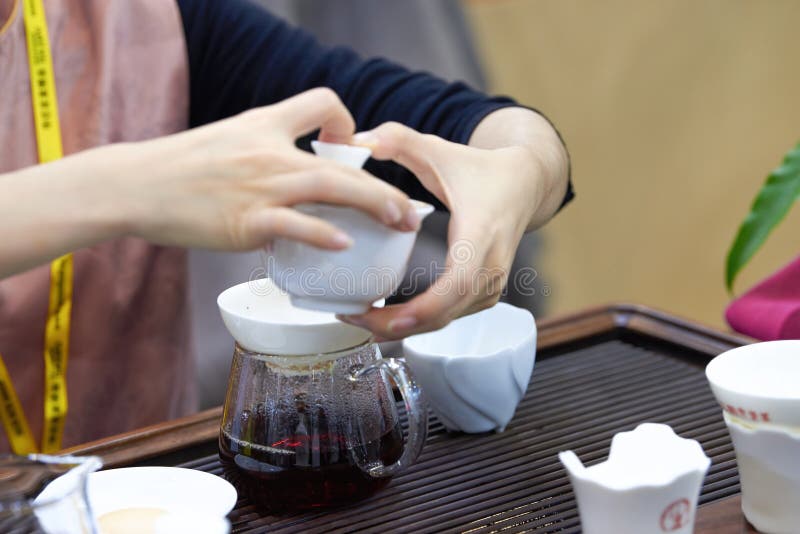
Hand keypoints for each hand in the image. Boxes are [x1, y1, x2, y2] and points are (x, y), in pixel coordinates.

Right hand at [113, 88, 419, 250]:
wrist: (135, 185)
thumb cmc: (180, 168)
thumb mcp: (228, 138)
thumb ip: (265, 148)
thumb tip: (295, 177)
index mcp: (265, 124)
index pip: (322, 101)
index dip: (347, 123)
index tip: (351, 151)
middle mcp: (268, 151)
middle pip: (342, 164)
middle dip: (381, 188)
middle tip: (405, 211)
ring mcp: (259, 186)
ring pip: (330, 190)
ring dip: (372, 207)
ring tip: (397, 224)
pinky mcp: (246, 221)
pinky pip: (294, 226)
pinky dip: (323, 235)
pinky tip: (343, 245)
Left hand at [337, 114, 566, 339]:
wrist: (524, 183)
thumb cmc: (481, 170)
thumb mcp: (439, 150)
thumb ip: (399, 139)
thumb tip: (358, 139)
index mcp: (481, 232)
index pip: (459, 282)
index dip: (424, 307)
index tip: (387, 317)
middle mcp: (491, 265)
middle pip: (447, 312)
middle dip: (398, 324)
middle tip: (353, 317)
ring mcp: (491, 283)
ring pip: (448, 320)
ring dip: (405, 327)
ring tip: (361, 317)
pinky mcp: (485, 292)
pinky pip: (452, 316)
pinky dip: (420, 322)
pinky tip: (388, 316)